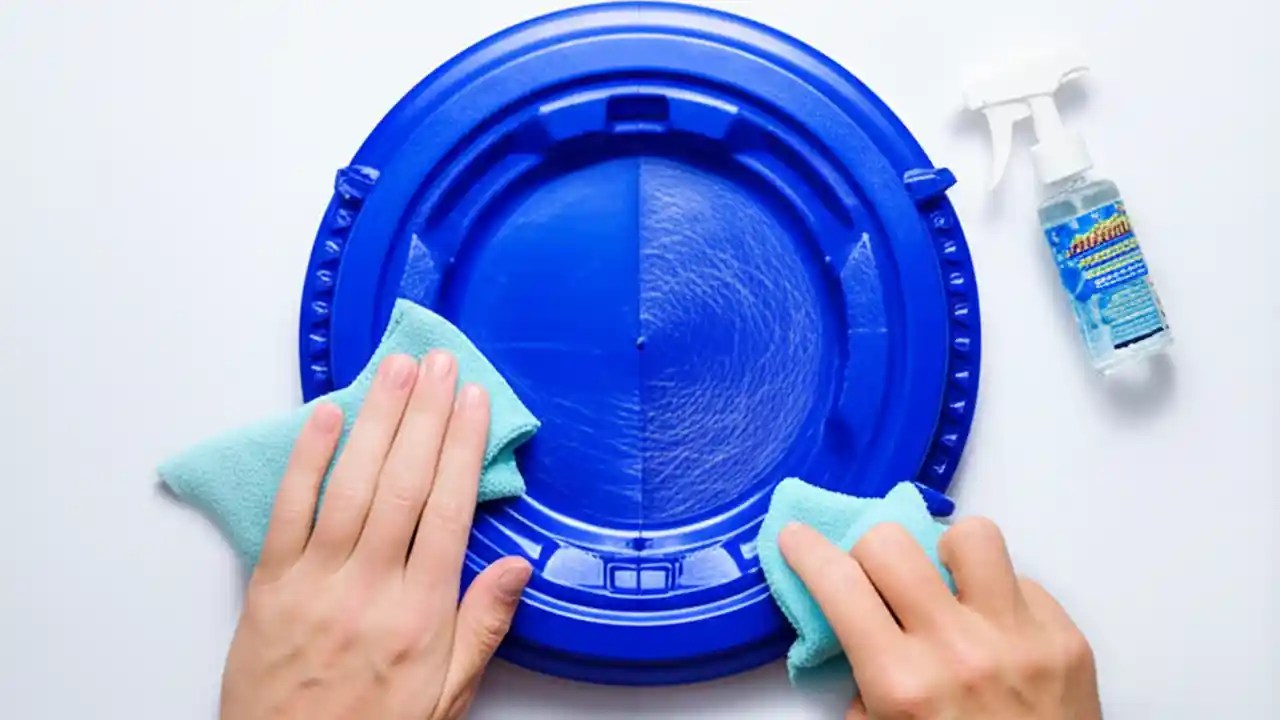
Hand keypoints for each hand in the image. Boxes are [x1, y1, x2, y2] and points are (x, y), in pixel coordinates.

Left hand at [220, 352, 531, 719]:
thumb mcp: (448, 696)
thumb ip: (482, 626)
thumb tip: (520, 564)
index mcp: (421, 613)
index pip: (450, 510)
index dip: (464, 447)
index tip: (474, 401)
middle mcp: (371, 587)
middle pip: (405, 483)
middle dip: (426, 415)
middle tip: (440, 363)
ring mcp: (316, 581)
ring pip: (353, 484)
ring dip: (377, 419)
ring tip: (396, 370)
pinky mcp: (269, 584)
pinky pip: (289, 509)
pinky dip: (308, 458)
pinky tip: (326, 416)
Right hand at [780, 517, 1099, 719]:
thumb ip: (863, 682)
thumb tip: (852, 622)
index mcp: (903, 684)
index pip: (840, 585)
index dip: (807, 551)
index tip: (797, 537)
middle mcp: (959, 651)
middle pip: (893, 544)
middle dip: (871, 550)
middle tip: (875, 573)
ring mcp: (1020, 639)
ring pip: (973, 537)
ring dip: (948, 555)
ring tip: (947, 584)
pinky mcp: (1067, 639)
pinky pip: (1023, 580)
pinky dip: (999, 597)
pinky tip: (996, 629)